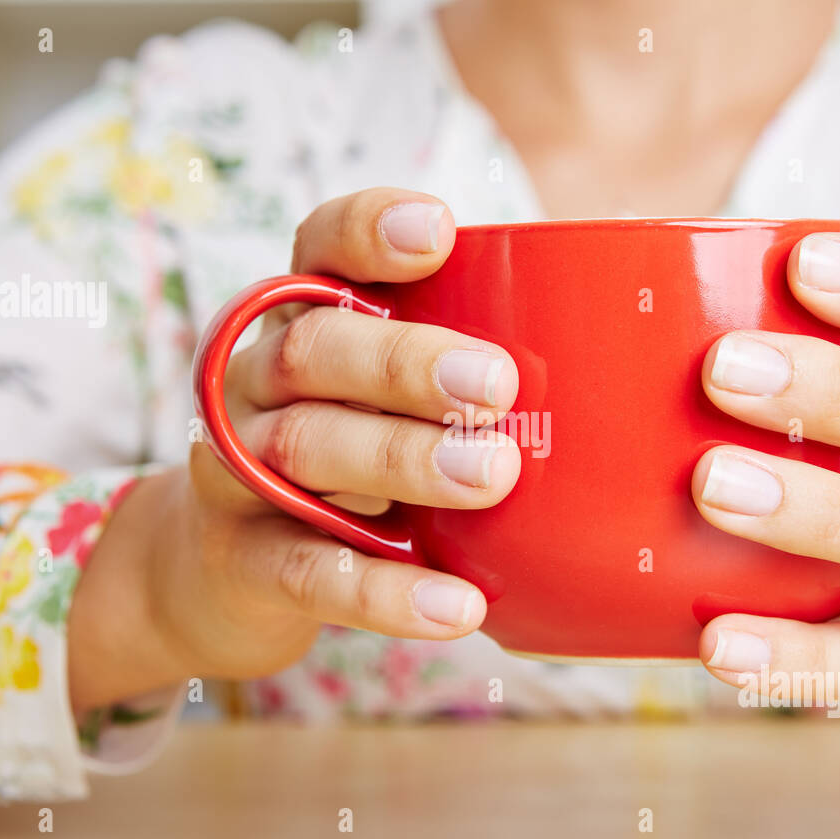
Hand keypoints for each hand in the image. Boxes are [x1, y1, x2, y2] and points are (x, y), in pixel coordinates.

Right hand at [68, 189, 519, 710]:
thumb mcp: (383, 405)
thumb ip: (457, 379)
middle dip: (404, 362)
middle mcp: (258, 383)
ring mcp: (237, 471)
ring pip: (303, 448)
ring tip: (490, 477)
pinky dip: (384, 589)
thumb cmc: (344, 469)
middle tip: (495, 387)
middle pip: (313, 350)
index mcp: (305, 325)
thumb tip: (617, 371)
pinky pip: (308, 571)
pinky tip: (457, 605)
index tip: (438, 232)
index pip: (318, 250)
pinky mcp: (240, 559)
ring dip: (400, 459)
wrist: (222, 575)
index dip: (368, 231)